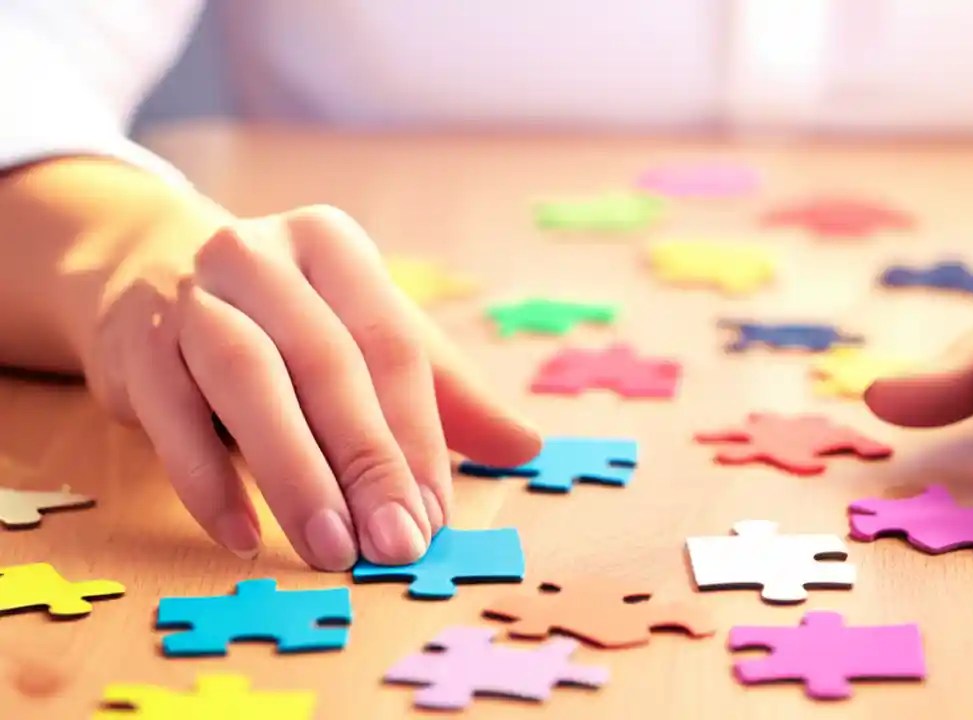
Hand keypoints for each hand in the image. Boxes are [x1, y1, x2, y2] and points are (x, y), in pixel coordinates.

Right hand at [83, 205, 539, 569]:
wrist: (143, 268)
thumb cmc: (286, 317)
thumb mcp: (365, 333)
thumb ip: (444, 392)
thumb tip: (526, 447)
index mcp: (332, 246)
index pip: (389, 344)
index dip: (417, 434)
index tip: (436, 515)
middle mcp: (260, 256)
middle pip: (325, 361)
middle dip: (366, 460)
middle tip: (396, 544)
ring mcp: (190, 296)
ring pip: (247, 380)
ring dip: (296, 474)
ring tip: (332, 550)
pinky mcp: (136, 346)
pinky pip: (173, 417)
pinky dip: (208, 482)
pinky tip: (245, 537)